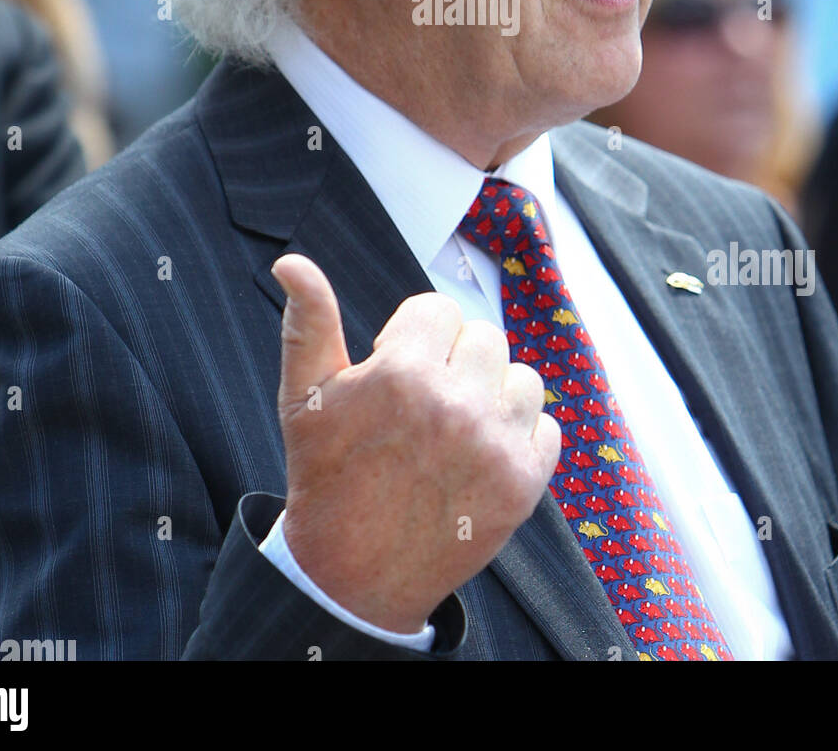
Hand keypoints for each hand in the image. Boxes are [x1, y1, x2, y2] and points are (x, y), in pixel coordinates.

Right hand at [272, 253, 560, 633]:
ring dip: (492, 397)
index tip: (396, 372)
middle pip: (484, 337)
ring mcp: (494, 446)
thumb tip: (292, 262)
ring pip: (522, 377)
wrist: (351, 577)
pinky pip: (545, 427)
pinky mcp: (523, 485)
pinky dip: (520, 438)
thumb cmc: (327, 476)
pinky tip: (480, 458)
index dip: (415, 337)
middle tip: (424, 405)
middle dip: (455, 361)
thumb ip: (308, 321)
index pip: (440, 309)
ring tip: (455, 429)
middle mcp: (454, 405)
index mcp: (402, 374)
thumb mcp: (305, 396)